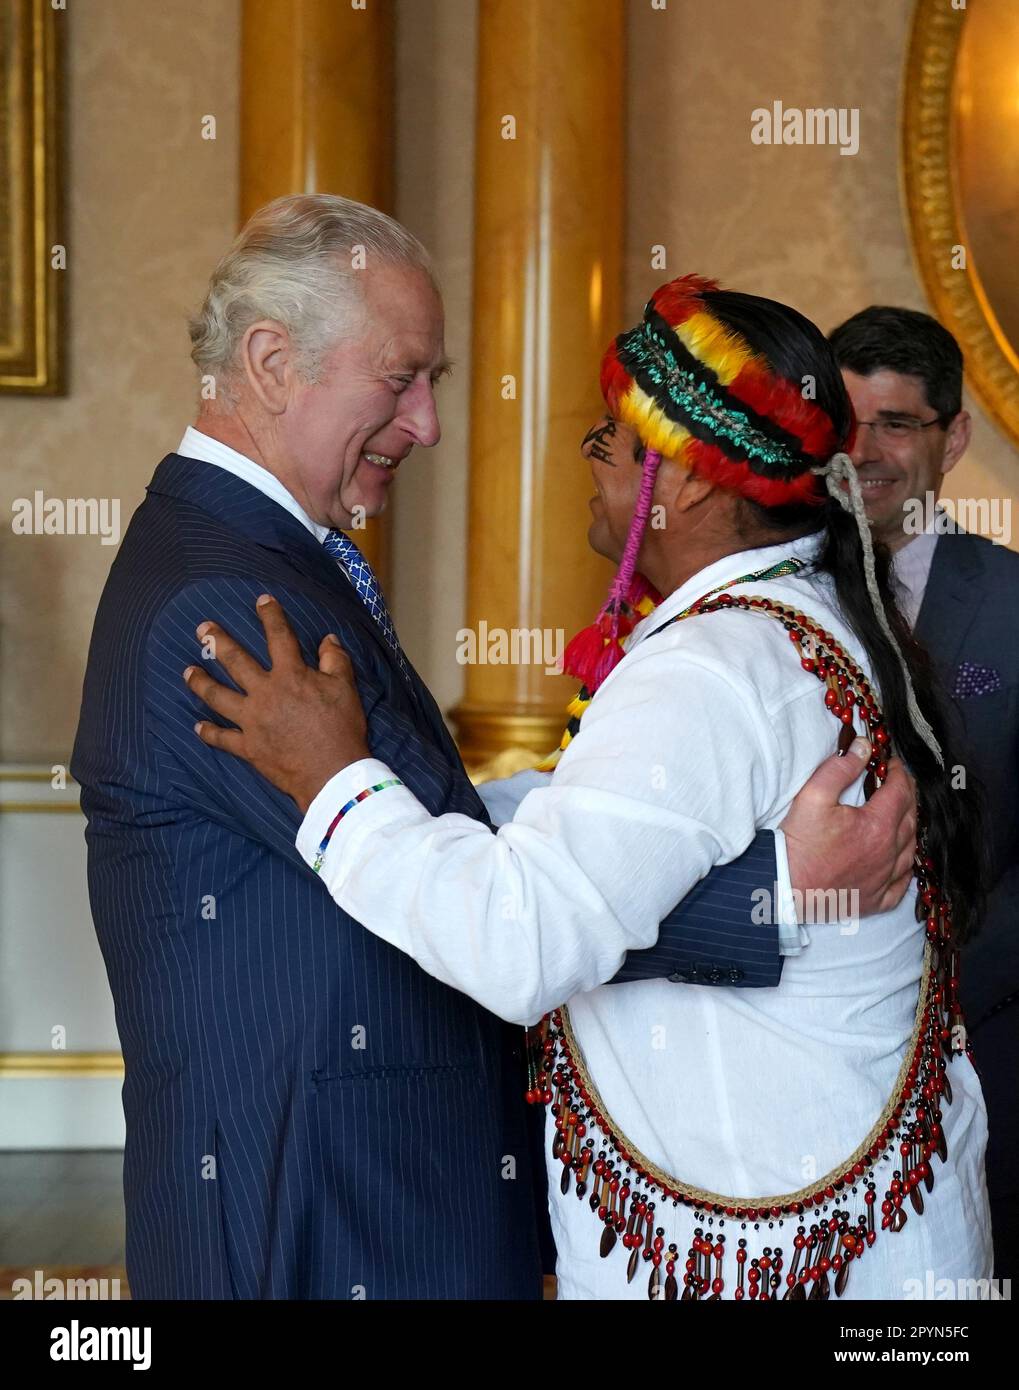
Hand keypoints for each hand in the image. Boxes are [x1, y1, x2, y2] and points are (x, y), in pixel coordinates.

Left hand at [183, 595, 368, 812]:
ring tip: (187, 672)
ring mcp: (252, 721)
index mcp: (291, 675)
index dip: (270, 616)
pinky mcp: (248, 747)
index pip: (279, 637)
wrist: (332, 774)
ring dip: (201, 683)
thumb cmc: (342, 729)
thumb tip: (327, 639)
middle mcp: (265, 693)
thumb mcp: (346, 689)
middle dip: (216, 642)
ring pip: (218, 697)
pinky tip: (197, 727)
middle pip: (235, 661)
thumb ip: (335, 660)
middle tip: (200, 629)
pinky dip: (209, 733)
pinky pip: (223, 738)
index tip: (261, 600)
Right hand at [780, 737, 916, 920]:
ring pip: (911, 849)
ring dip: (908, 829)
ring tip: (899, 816)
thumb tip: (863, 747)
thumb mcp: (813, 796)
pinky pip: (903, 883)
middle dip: (907, 797)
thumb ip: (841, 768)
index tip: (892, 764)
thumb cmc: (797, 844)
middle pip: (910, 818)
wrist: (784, 886)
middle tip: (897, 785)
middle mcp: (888, 854)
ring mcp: (884, 879)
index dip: (899, 773)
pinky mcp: (877, 899)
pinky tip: (899, 859)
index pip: (900, 792)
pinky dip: (905, 868)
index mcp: (877, 826)